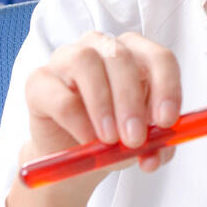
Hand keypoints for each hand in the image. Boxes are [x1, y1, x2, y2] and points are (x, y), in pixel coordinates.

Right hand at [22, 29, 181, 182]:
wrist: (72, 159)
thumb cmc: (112, 138)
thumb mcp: (142, 146)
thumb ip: (155, 147)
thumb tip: (154, 156)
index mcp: (136, 56)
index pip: (158, 57)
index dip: (166, 87)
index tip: (167, 121)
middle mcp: (102, 48)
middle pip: (120, 56)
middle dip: (131, 99)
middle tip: (135, 139)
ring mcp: (67, 58)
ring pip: (85, 62)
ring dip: (102, 104)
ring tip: (110, 140)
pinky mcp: (39, 81)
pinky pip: (59, 95)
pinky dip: (77, 121)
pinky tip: (86, 140)